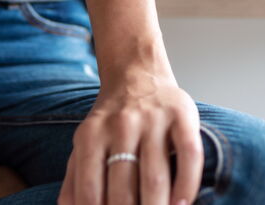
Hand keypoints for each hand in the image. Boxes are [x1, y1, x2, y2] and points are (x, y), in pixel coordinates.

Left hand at [58, 70, 203, 204]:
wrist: (137, 72)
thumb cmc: (110, 120)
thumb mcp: (84, 143)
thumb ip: (74, 179)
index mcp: (90, 135)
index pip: (90, 190)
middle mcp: (121, 125)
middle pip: (124, 188)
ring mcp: (153, 119)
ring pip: (156, 176)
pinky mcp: (183, 115)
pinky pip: (189, 156)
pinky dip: (186, 186)